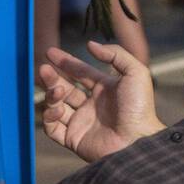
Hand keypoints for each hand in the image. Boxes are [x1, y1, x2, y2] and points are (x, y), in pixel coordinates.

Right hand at [39, 41, 163, 163]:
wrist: (136, 139)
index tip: (50, 52)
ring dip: (51, 95)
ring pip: (56, 105)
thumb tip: (91, 44)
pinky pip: (53, 128)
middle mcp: (92, 105)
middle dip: (52, 77)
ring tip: (57, 90)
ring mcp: (82, 122)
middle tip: (43, 69)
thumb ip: (116, 54)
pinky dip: (49, 117)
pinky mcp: (74, 139)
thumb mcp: (135, 72)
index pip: (81, 73)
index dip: (66, 62)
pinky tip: (57, 108)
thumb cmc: (139, 107)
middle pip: (65, 87)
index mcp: (105, 89)